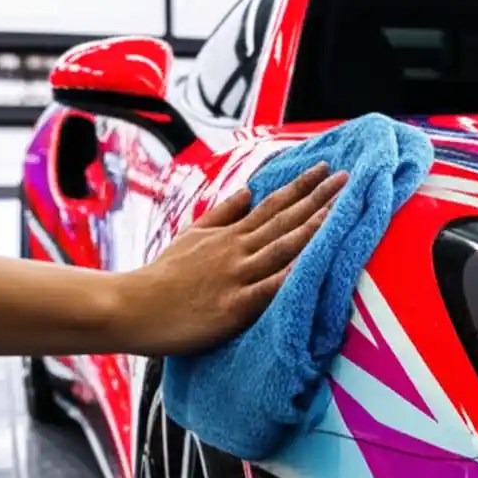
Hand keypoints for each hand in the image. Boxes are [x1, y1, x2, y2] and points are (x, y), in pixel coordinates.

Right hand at [117, 163, 347, 355]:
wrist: (131, 307)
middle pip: (284, 220)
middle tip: (347, 178)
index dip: (301, 187)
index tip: (326, 169)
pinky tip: (314, 267)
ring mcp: (237, 276)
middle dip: (318, 198)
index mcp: (229, 235)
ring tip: (339, 210)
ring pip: (282, 247)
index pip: (273, 204)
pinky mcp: (234, 306)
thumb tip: (250, 189)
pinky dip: (292, 277)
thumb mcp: (191, 235)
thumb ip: (223, 213)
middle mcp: (237, 250)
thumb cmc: (162, 276)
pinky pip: (270, 290)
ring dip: (312, 228)